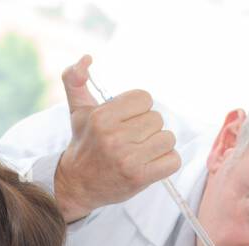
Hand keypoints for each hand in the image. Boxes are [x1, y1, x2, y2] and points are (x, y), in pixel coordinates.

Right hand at [52, 54, 180, 223]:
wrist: (76, 185)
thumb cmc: (83, 144)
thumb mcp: (77, 110)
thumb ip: (75, 79)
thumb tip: (86, 59)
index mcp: (102, 117)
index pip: (145, 98)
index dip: (139, 109)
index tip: (127, 121)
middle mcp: (114, 137)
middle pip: (157, 119)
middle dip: (148, 128)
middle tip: (132, 139)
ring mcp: (128, 159)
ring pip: (168, 138)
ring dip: (159, 145)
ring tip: (142, 152)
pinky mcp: (140, 177)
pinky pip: (173, 160)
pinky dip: (167, 162)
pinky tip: (151, 163)